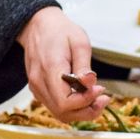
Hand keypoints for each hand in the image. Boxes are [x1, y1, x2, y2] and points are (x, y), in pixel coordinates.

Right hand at [16, 6, 107, 122]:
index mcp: (50, 69)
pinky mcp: (38, 89)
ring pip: (59, 113)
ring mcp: (36, 87)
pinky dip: (72, 108)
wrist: (38, 25)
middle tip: (103, 99)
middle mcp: (39, 82)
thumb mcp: (79, 42)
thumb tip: (90, 83)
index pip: (65, 102)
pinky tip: (85, 97)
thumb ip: (84, 65)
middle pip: (62, 112)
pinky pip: (55, 107)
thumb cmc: (60, 31)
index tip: (100, 89)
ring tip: (98, 99)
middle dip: (87, 111)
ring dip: (81, 112)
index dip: (86, 101)